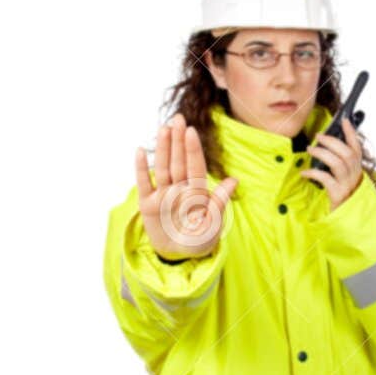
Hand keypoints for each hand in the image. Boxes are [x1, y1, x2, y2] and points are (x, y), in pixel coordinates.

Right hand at [135, 113, 237, 258]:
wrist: (179, 256)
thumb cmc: (200, 240)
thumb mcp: (213, 224)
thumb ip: (219, 202)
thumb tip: (234, 180)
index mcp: (196, 192)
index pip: (194, 166)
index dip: (192, 149)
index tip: (191, 131)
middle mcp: (179, 189)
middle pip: (178, 161)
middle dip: (177, 140)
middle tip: (177, 118)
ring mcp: (163, 194)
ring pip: (162, 167)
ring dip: (163, 148)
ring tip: (163, 128)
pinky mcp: (148, 203)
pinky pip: (144, 183)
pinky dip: (141, 168)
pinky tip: (141, 150)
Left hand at [301, 116, 364, 211]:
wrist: (345, 216)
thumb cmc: (342, 193)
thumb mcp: (343, 176)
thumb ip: (338, 161)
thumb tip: (324, 145)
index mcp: (356, 168)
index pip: (356, 147)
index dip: (351, 133)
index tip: (344, 120)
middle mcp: (355, 175)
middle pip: (347, 153)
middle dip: (332, 142)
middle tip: (318, 136)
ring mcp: (348, 185)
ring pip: (338, 163)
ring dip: (323, 154)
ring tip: (310, 150)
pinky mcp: (338, 194)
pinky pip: (326, 179)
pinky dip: (314, 173)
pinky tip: (304, 172)